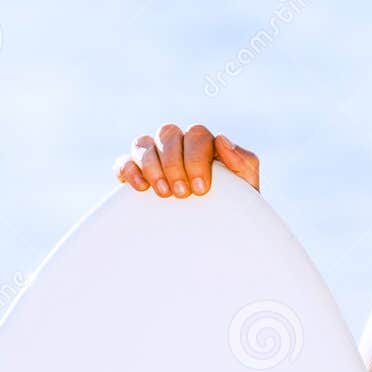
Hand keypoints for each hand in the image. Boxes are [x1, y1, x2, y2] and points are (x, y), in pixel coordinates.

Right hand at [115, 124, 259, 196]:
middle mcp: (178, 145)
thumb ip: (243, 163)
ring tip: (164, 193)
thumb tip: (221, 139)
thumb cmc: (234, 209)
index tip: (201, 189)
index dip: (196, 158)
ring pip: (144, 143)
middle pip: (168, 134)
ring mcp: (155, 157)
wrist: (218, 237)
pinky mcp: (134, 173)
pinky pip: (124, 161)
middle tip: (182, 193)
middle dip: (174, 163)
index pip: (197, 135)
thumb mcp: (247, 189)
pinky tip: (140, 188)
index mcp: (205, 145)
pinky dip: (128, 169)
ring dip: (152, 166)